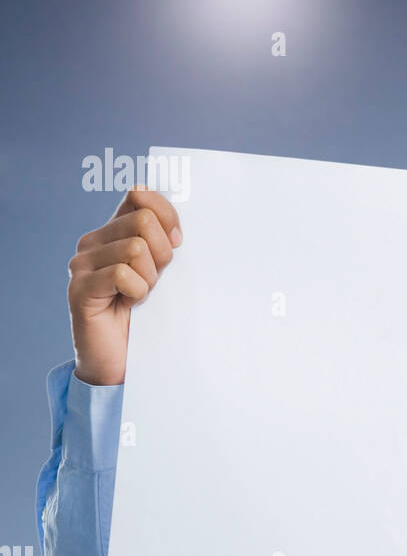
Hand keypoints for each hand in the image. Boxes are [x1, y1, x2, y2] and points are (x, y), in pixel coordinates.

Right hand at [68, 185, 182, 385]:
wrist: (122, 360)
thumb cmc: (146, 314)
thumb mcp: (161, 270)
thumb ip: (164, 242)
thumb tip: (176, 228)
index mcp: (112, 231)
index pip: (140, 195)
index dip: (167, 216)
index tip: (177, 242)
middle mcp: (92, 242)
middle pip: (143, 221)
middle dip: (163, 254)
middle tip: (154, 281)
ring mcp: (82, 264)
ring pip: (136, 249)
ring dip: (150, 278)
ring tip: (139, 296)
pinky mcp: (80, 288)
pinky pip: (122, 274)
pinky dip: (137, 292)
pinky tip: (129, 305)